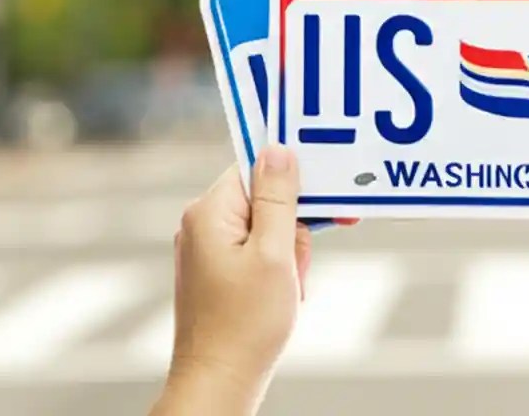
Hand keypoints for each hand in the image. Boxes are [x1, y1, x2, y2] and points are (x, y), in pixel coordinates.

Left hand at [151, 146, 310, 415]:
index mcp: (209, 211)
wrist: (220, 380)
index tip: (326, 193)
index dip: (295, 177)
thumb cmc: (247, 323)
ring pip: (268, 225)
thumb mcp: (274, 253)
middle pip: (266, 196)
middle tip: (297, 262)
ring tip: (288, 287)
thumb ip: (279, 197)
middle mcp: (202, 223)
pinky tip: (283, 293)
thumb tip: (279, 149)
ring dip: (290, 251)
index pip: (257, 165)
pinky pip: (259, 249)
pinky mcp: (218, 268)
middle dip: (295, 226)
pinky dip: (279, 266)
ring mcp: (208, 247)